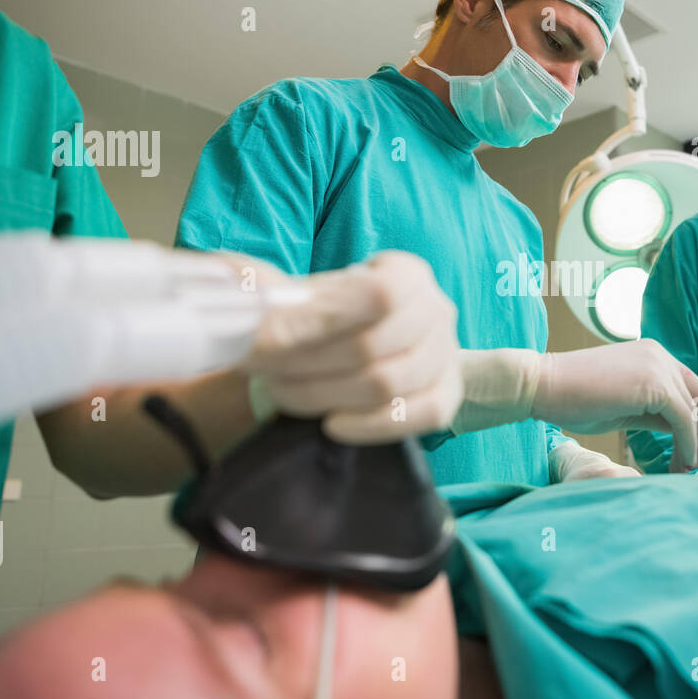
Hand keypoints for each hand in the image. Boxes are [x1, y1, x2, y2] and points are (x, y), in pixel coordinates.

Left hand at [241, 251, 462, 442]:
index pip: (378, 295)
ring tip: (286, 395)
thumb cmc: (311, 317)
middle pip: (374, 346)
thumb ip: (265, 290)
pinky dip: (372, 426)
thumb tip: (251, 311)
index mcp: (406, 272)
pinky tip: (332, 425)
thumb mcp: (287, 291)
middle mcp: (436, 308)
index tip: (269, 345)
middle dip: (309, 367)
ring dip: (326, 396)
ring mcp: (447, 353)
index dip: (323, 325)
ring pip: (389, 385)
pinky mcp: (446, 393)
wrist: (336, 347)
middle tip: (266, 375)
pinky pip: (424, 416)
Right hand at [535, 339, 697, 473]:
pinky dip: (687, 444)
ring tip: (690, 468)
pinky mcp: (655, 385)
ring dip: (697, 443)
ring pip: (695, 409)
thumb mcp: (623, 405)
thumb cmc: (572, 398)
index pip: (690, 383)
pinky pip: (683, 419)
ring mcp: (658, 367)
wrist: (543, 385)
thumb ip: (652, 412)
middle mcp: (659, 355)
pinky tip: (681, 462)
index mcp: (651, 354)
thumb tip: (677, 428)